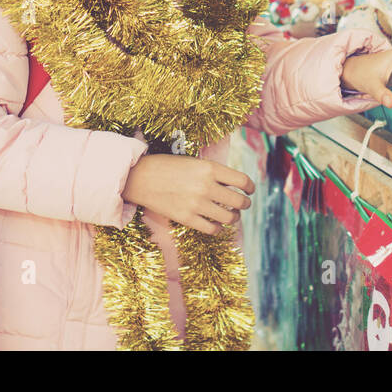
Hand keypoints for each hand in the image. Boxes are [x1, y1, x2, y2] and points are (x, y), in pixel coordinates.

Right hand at [123, 154, 254, 235]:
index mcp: (210, 168)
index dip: (250, 187)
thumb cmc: (167, 166)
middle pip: (240, 201)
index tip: (250, 190)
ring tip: (231, 215)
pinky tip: (216, 224)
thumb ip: (213, 172)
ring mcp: (197, 203)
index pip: (242, 181)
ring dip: (234, 217)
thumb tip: (232, 185)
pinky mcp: (187, 218)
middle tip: (242, 204)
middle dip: (244, 204)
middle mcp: (207, 186)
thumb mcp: (193, 162)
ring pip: (229, 218)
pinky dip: (218, 228)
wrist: (141, 177)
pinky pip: (213, 229)